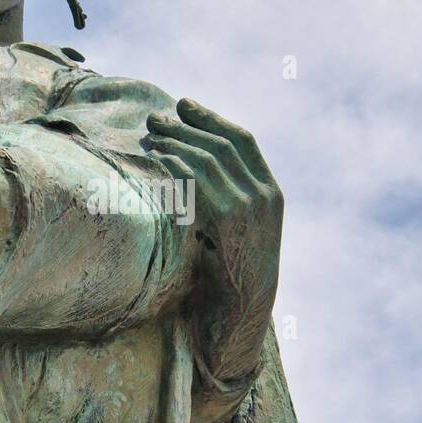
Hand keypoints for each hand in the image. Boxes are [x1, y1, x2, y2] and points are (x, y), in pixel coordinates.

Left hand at [145, 98, 282, 379]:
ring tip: (150, 136)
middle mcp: (266, 195)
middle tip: (154, 119)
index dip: (212, 119)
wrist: (241, 316)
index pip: (243, 140)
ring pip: (209, 158)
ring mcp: (251, 206)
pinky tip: (156, 161)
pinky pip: (199, 180)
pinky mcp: (230, 219)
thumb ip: (224, 201)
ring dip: (176, 142)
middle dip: (186, 127)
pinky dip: (176, 165)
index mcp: (271, 193)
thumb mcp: (232, 232)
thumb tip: (190, 169)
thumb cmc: (230, 278)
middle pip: (222, 143)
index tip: (185, 106)